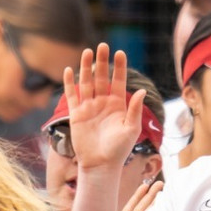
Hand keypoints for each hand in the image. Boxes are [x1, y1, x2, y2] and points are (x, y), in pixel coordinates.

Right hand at [63, 44, 146, 170]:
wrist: (101, 165)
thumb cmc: (119, 150)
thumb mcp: (131, 129)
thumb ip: (134, 110)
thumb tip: (141, 91)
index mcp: (118, 105)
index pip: (118, 81)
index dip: (119, 68)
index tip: (120, 53)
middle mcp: (103, 103)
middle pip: (102, 78)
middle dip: (102, 62)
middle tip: (103, 46)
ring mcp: (89, 107)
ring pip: (87, 83)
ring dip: (87, 68)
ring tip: (88, 52)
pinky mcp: (76, 114)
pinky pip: (72, 95)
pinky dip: (70, 83)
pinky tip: (69, 70)